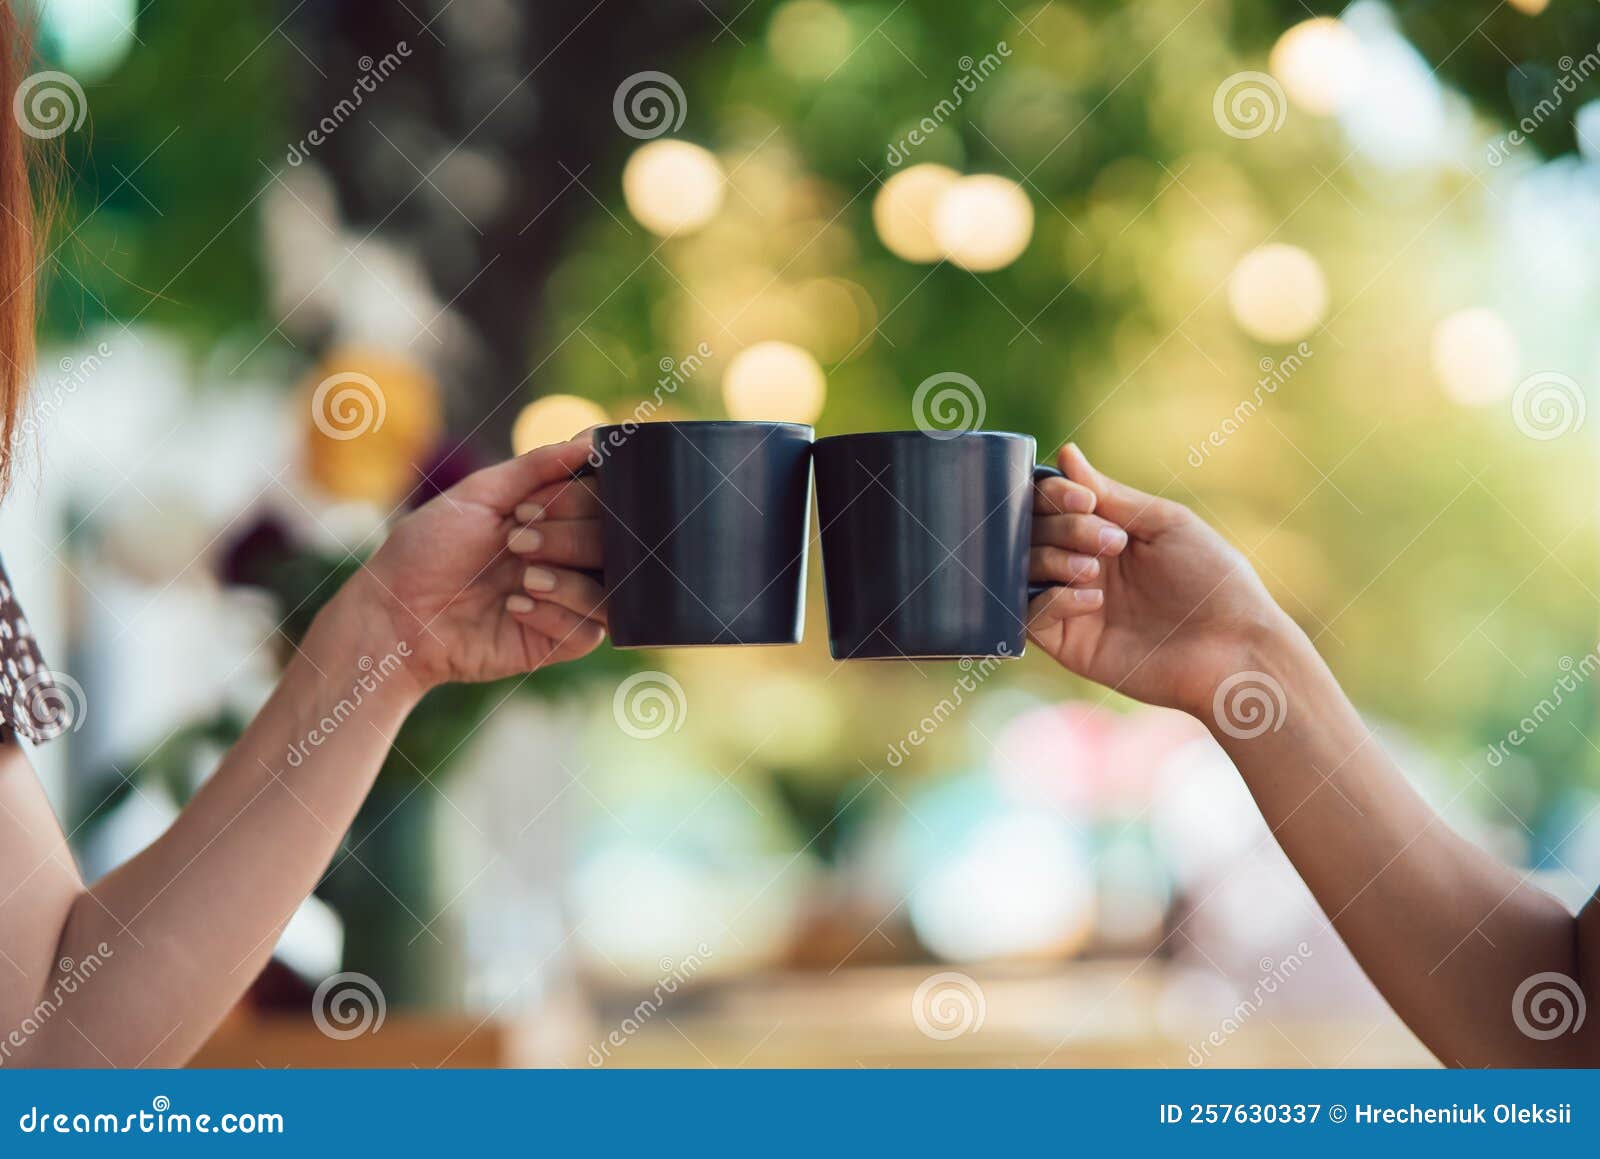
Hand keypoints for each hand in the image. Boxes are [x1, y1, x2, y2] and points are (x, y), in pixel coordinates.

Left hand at [337, 432, 607, 691]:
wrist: (397, 615)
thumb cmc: (428, 551)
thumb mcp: (479, 496)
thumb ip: (536, 466)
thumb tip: (590, 439)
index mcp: (553, 515)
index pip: (602, 498)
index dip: (576, 500)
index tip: (526, 507)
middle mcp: (568, 555)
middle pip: (613, 540)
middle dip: (565, 537)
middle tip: (514, 543)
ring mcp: (567, 598)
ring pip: (612, 586)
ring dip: (567, 577)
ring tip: (522, 578)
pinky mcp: (559, 642)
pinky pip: (590, 630)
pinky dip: (555, 614)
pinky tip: (513, 609)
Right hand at [1026, 443, 1293, 715]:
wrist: (1232, 648)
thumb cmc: (1212, 580)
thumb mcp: (1165, 524)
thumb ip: (1111, 495)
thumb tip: (1065, 455)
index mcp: (1105, 531)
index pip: (1051, 503)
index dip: (1055, 494)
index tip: (1085, 500)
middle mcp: (1082, 564)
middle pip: (1033, 531)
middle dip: (1062, 528)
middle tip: (1110, 543)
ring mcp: (1072, 604)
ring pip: (1023, 569)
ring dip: (1053, 559)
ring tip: (1094, 570)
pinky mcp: (1069, 645)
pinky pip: (1030, 617)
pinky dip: (1052, 601)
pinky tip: (1092, 601)